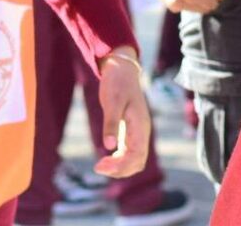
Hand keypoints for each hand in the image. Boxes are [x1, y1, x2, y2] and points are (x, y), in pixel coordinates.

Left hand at [95, 48, 151, 176]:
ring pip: (134, 160)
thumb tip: (108, 147)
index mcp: (140, 126)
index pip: (137, 156)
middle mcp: (142, 132)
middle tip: (98, 166)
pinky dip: (118, 160)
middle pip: (138, 162)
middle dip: (120, 170)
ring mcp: (137, 132)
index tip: (100, 165)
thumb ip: (111, 124)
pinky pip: (129, 153)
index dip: (121, 166)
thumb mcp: (112, 102)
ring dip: (119, 167)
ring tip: (99, 165)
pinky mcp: (130, 131)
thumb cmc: (118, 84)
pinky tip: (105, 158)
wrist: (122, 70)